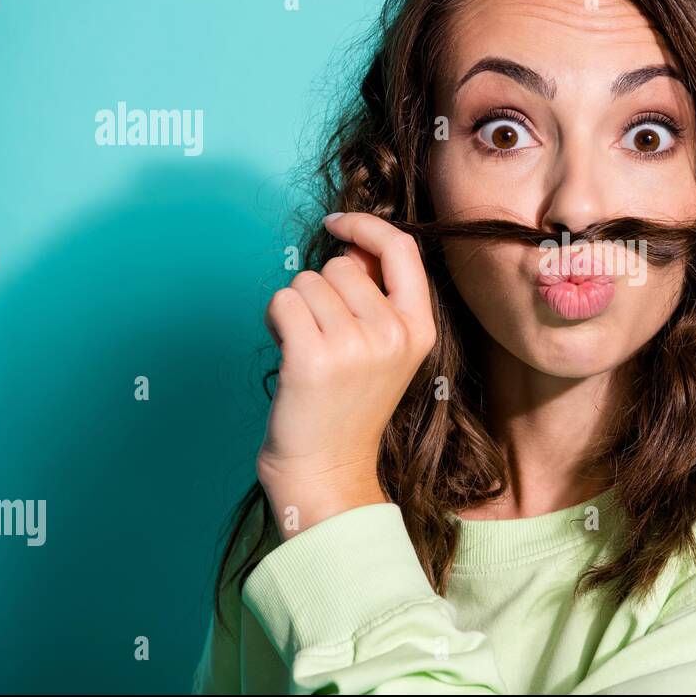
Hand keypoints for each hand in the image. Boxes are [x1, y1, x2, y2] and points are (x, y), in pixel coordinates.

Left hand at [256, 212, 435, 538]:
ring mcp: (355, 346)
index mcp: (420, 330)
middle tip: (321, 336)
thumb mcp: (385, 352)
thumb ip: (376, 298)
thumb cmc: (347, 408)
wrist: (326, 472)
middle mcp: (393, 334)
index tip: (339, 224)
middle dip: (320, 291)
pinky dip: (275, 319)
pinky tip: (285, 349)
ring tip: (305, 348)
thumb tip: (350, 248)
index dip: (367, 227)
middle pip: (340, 266)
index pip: (403, 250)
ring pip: (307, 282)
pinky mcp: (313, 358)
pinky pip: (283, 301)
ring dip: (295, 307)